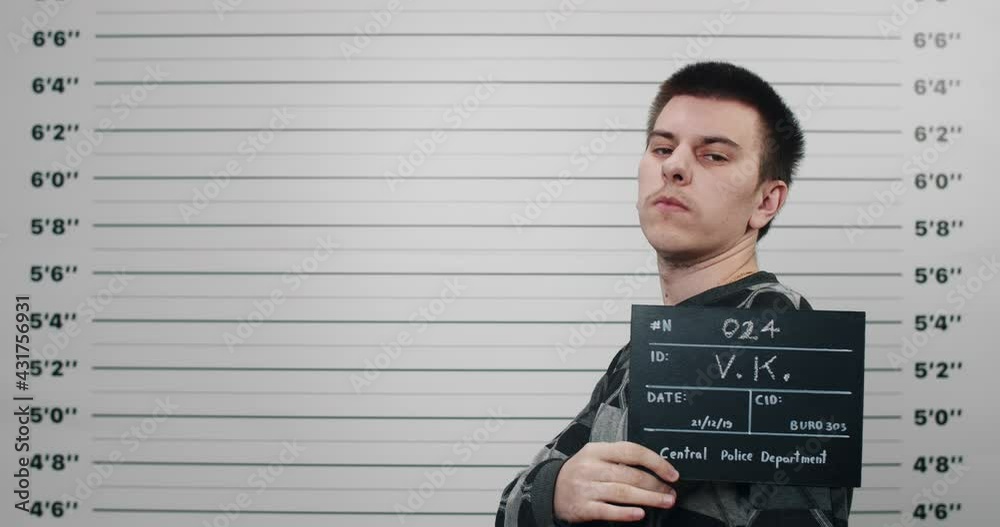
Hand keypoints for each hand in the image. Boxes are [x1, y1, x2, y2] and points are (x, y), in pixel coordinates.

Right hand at [553, 441, 679, 522]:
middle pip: (630, 475)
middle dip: (656, 485)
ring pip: (623, 492)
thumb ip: (619, 458)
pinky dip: (626, 513)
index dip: (656, 462)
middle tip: (670, 492)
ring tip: (664, 502)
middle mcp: (591, 467)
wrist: (550, 489)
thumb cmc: (579, 473)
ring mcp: (586, 487)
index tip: (671, 473)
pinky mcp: (583, 507)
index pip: (632, 451)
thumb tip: (654, 468)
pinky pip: (608, 510)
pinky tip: (639, 513)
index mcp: (597, 450)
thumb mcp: (594, 456)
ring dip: (649, 498)